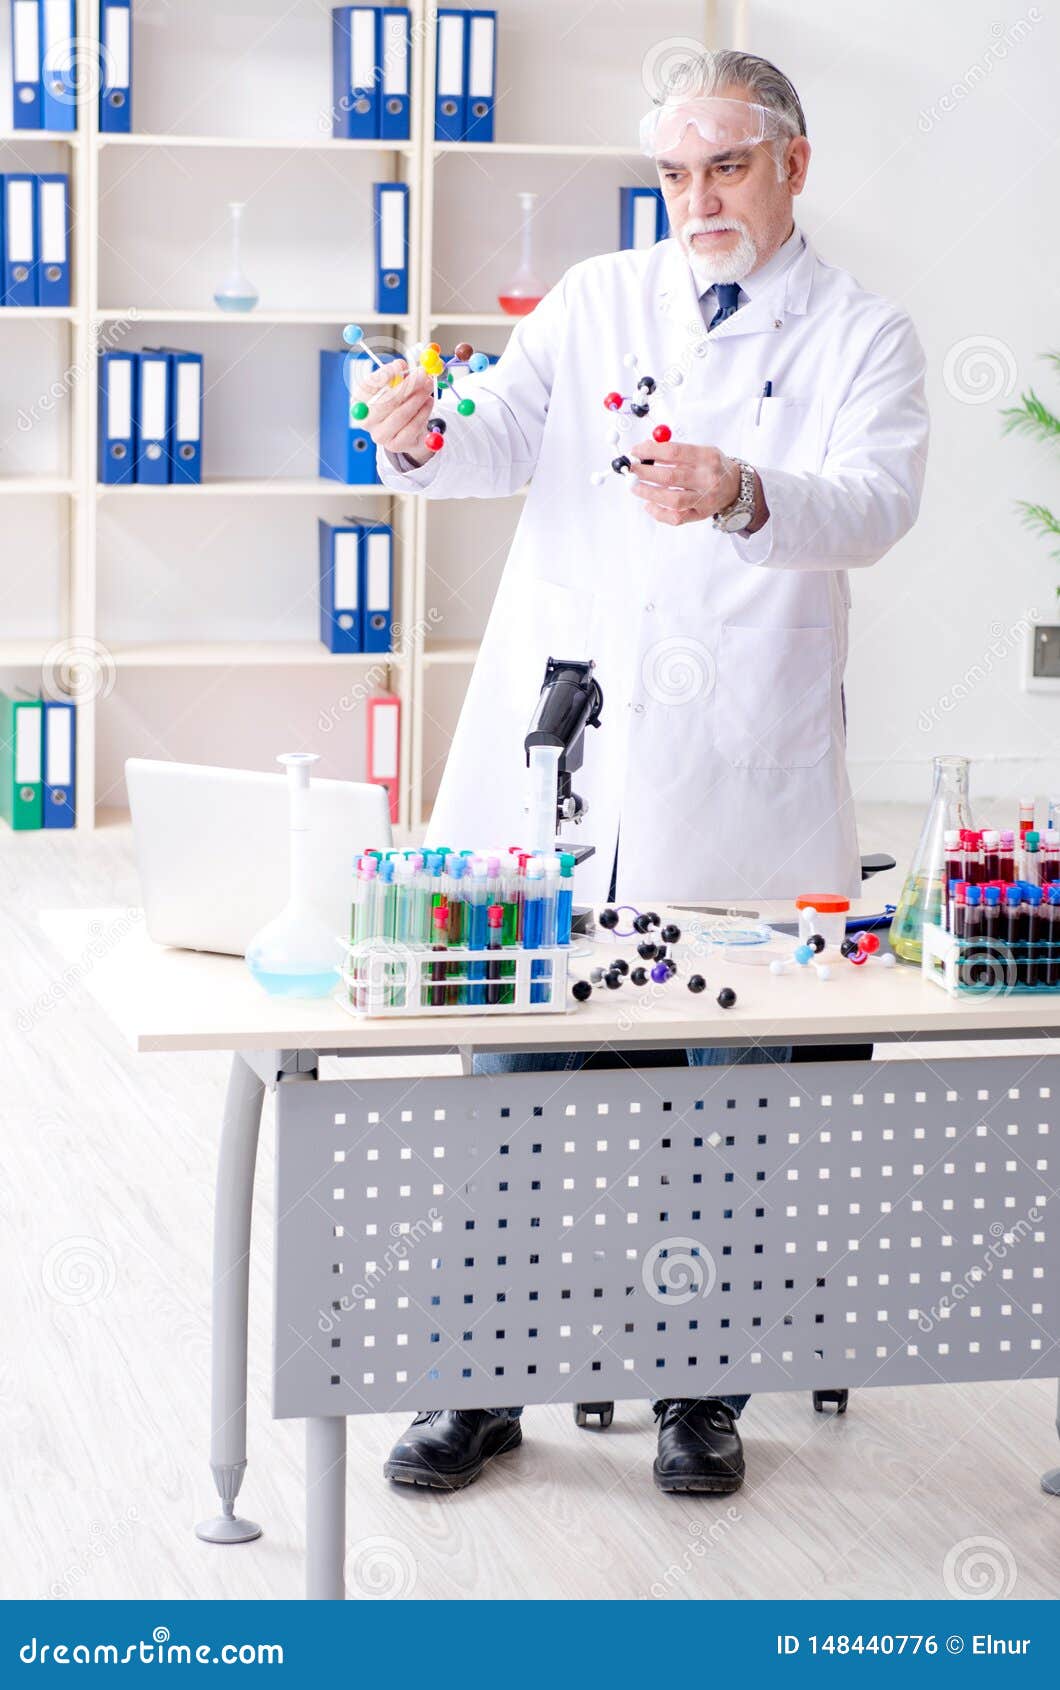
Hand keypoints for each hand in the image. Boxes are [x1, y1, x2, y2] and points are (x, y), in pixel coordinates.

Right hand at [352, 358, 435, 463]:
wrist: (404, 427)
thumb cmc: (396, 400)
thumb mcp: (394, 384)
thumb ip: (396, 374)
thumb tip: (401, 365)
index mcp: (358, 401)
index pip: (368, 386)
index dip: (384, 375)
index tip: (400, 365)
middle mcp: (365, 420)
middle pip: (386, 402)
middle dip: (407, 386)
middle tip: (422, 374)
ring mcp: (379, 435)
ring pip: (400, 415)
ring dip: (418, 398)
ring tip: (428, 385)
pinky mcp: (394, 445)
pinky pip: (412, 428)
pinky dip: (423, 413)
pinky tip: (428, 402)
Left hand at [628, 440, 745, 526]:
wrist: (735, 487)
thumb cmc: (713, 467)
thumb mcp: (701, 451)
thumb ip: (676, 451)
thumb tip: (646, 450)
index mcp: (707, 457)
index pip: (674, 452)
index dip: (651, 451)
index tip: (635, 451)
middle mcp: (707, 479)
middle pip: (671, 477)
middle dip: (645, 473)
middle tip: (630, 470)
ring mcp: (704, 499)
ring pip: (672, 500)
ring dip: (649, 493)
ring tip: (635, 487)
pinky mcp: (700, 514)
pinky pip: (676, 518)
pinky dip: (659, 513)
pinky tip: (648, 505)